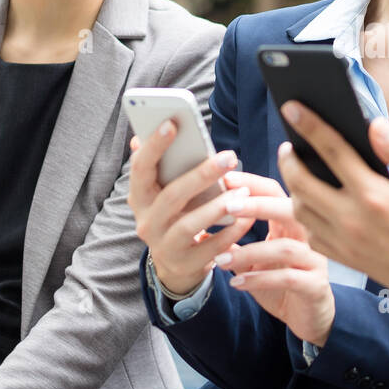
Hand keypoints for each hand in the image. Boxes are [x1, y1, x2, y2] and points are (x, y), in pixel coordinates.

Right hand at [128, 121, 254, 294]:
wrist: (174, 264)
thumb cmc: (175, 214)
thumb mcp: (162, 192)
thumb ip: (159, 167)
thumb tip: (140, 136)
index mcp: (140, 197)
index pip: (140, 169)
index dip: (154, 147)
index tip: (172, 123)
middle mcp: (147, 222)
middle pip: (171, 196)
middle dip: (201, 175)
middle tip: (229, 157)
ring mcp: (164, 245)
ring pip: (190, 224)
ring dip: (218, 207)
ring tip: (243, 191)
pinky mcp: (186, 264)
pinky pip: (212, 247)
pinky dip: (231, 232)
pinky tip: (249, 216)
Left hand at [217, 171, 330, 343]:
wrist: (309, 317)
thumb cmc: (282, 284)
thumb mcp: (254, 262)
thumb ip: (234, 245)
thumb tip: (199, 230)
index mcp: (292, 225)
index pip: (276, 193)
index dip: (252, 184)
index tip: (225, 179)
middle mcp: (308, 237)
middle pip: (290, 210)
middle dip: (259, 205)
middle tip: (229, 205)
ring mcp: (315, 261)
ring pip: (286, 247)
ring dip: (250, 251)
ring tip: (221, 259)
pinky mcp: (315, 286)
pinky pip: (288, 278)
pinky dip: (260, 279)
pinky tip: (237, 283)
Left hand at [276, 103, 388, 307]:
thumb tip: (375, 125)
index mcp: (375, 195)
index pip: (332, 150)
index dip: (309, 125)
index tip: (291, 107)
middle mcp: (352, 219)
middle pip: (301, 182)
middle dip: (288, 158)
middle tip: (289, 144)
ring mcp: (345, 241)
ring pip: (300, 210)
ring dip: (293, 187)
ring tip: (298, 170)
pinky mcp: (345, 258)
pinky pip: (311, 234)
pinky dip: (305, 216)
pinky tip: (313, 203)